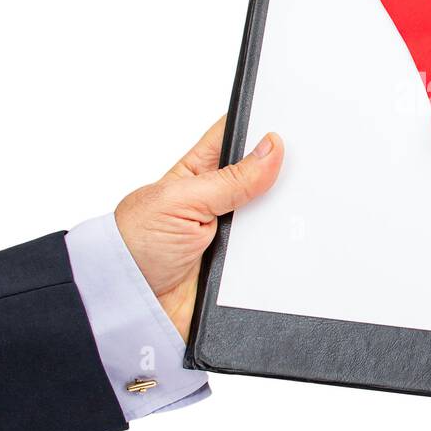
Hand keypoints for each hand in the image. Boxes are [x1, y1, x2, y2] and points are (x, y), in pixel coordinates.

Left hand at [115, 117, 282, 340]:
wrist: (130, 305)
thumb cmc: (135, 245)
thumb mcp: (181, 200)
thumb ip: (229, 179)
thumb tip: (271, 148)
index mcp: (200, 172)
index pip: (238, 136)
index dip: (264, 126)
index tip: (294, 125)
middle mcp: (221, 200)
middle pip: (267, 178)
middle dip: (285, 176)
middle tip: (300, 174)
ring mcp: (235, 234)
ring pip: (276, 218)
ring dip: (285, 218)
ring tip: (290, 216)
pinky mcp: (244, 266)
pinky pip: (276, 255)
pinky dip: (285, 252)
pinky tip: (292, 248)